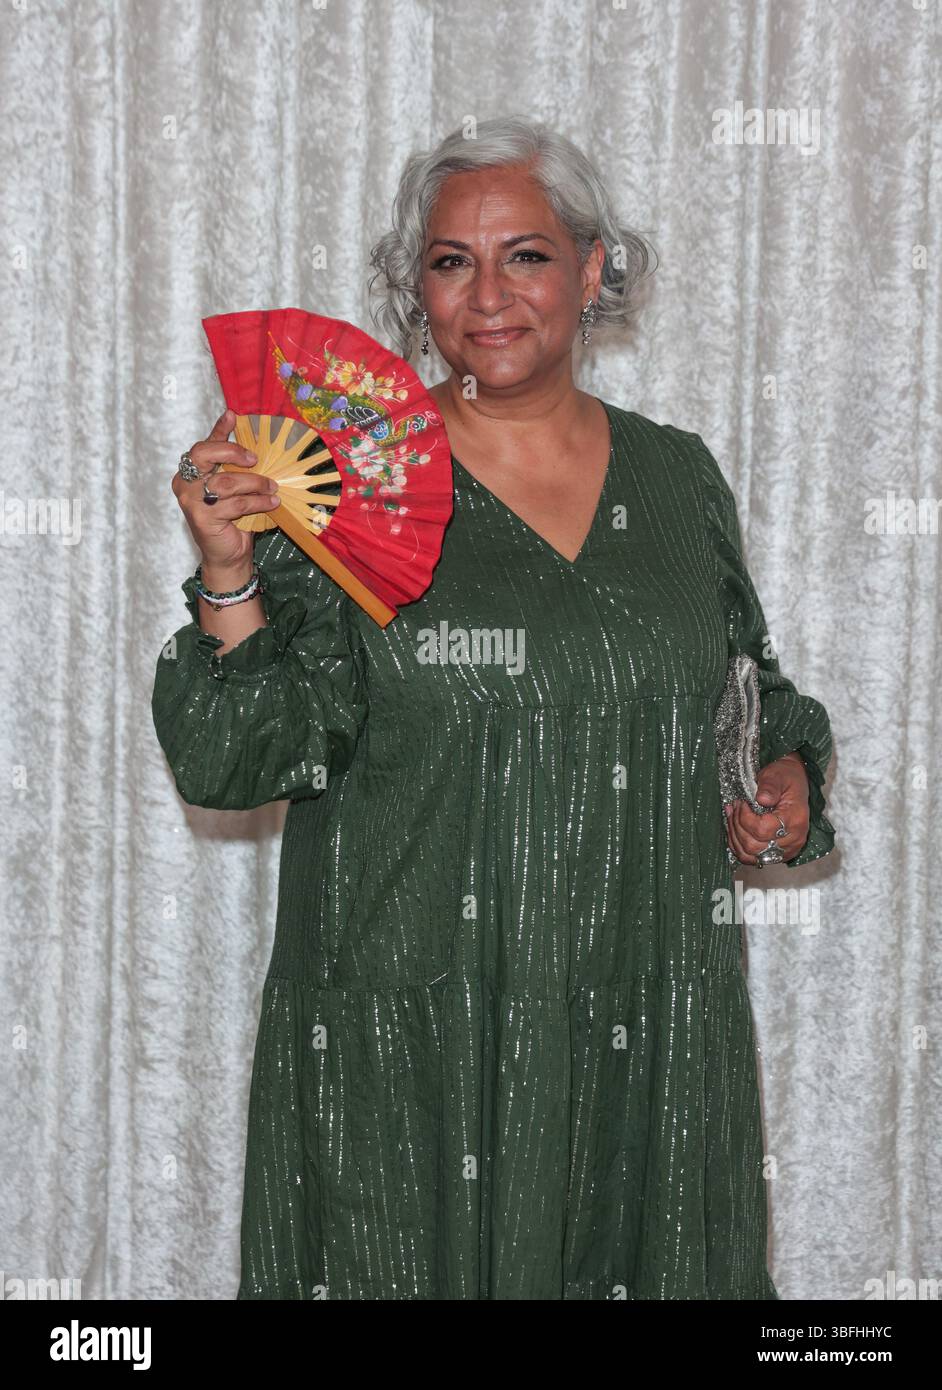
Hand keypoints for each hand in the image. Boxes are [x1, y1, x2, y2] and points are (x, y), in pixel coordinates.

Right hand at [172, 409, 279, 572]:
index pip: (203, 445)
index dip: (218, 430)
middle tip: (255, 459)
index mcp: (188, 472)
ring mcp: (191, 501)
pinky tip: (271, 502)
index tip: (233, 415)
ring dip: (255, 483)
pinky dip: (257, 502)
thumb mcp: (233, 488)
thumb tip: (253, 444)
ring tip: (272, 487)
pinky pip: (236, 503)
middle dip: (233, 452)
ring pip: (227, 482)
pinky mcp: (203, 518)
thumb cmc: (231, 518)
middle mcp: (184, 483)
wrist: (227, 555)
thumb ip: (234, 467)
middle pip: (204, 455)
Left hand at [724, 751, 809, 864]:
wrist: (795, 783)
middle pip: (754, 846)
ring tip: (731, 816)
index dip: (744, 818)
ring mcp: (786, 850)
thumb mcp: (776, 775)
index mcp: (795, 820)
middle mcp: (793, 839)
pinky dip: (738, 846)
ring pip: (750, 855)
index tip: (741, 803)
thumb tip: (762, 799)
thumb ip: (769, 786)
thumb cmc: (786, 779)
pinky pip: (751, 858)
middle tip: (734, 808)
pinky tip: (734, 829)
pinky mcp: (777, 854)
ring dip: (735, 836)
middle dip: (737, 826)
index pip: (762, 830)